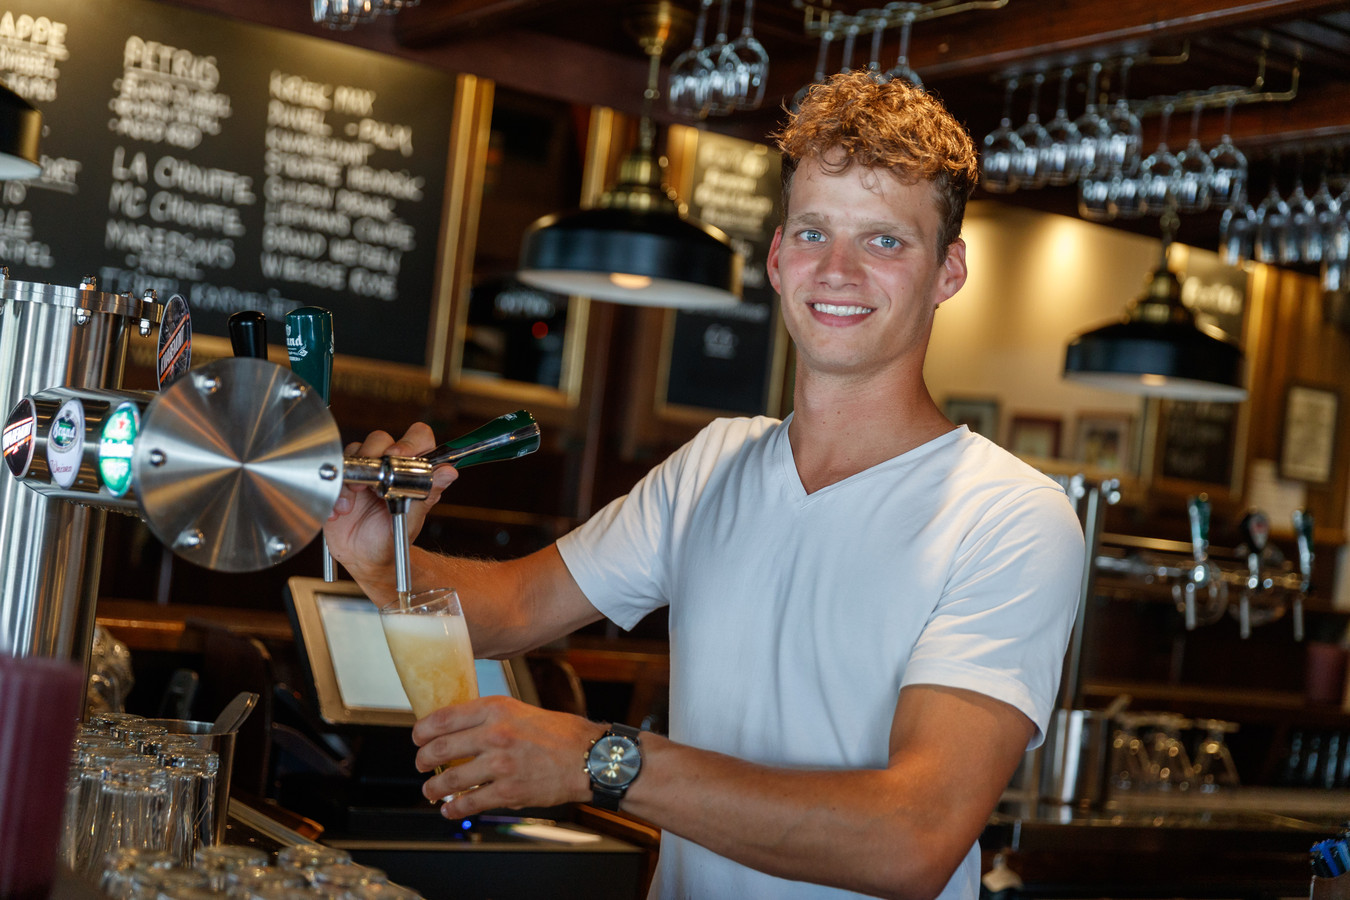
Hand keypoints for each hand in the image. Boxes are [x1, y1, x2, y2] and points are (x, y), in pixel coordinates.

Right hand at [323, 423, 457, 590]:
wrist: (363, 559)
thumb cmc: (391, 539)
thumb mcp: (411, 521)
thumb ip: (427, 495)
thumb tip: (450, 472)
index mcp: (411, 471)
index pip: (418, 437)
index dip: (410, 442)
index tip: (398, 454)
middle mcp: (387, 466)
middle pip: (381, 438)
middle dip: (374, 456)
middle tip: (372, 482)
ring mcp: (363, 471)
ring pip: (355, 451)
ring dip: (353, 476)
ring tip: (352, 501)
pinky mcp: (340, 480)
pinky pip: (334, 471)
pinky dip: (335, 491)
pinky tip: (340, 511)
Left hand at [412, 696, 604, 816]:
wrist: (589, 758)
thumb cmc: (561, 734)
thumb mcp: (522, 711)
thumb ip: (492, 718)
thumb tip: (461, 729)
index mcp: (497, 709)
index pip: (444, 717)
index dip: (422, 730)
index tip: (417, 737)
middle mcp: (495, 734)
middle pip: (440, 748)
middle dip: (423, 759)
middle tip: (421, 764)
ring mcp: (500, 764)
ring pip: (450, 779)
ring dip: (433, 788)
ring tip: (430, 790)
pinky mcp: (508, 791)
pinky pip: (470, 802)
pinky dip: (454, 808)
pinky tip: (449, 809)